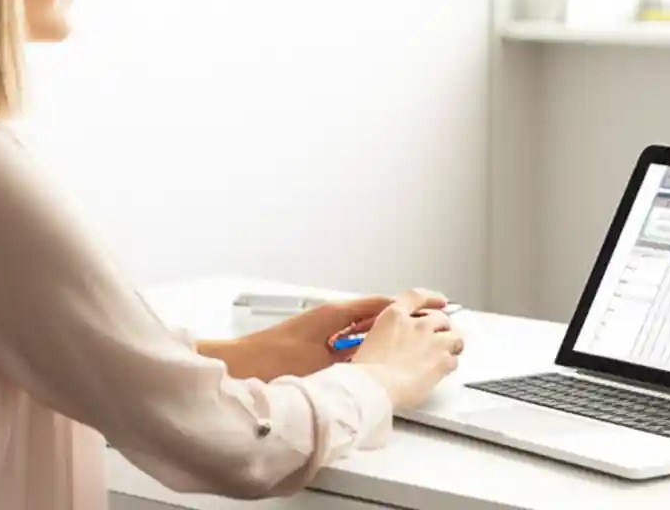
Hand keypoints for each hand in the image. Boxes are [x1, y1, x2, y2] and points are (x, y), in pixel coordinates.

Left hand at [217, 293, 441, 380]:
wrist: (238, 362)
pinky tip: (367, 356)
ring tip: (404, 341)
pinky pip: (346, 335)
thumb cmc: (270, 360)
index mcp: (335, 313)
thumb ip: (355, 361)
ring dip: (380, 332)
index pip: (382, 305)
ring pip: (360, 325)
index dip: (410, 307)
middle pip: (374, 313)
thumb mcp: (323, 365)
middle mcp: (329, 313)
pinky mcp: (312, 337)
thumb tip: (378, 362)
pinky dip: (362, 342)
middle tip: (426, 323)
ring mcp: (320, 324)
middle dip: (400, 319)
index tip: (432, 306)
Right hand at [351, 288, 464, 407]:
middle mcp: (417, 325)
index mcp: (394, 317)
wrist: (373, 388)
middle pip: (441, 318)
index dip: (431, 297)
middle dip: (441, 328)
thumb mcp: (366, 343)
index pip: (417, 297)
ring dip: (452, 345)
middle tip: (438, 338)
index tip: (439, 300)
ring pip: (455, 337)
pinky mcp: (443, 361)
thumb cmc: (364, 372)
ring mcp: (433, 341)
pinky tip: (441, 373)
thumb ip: (382, 337)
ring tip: (446, 355)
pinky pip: (454, 360)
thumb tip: (385, 343)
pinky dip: (449, 366)